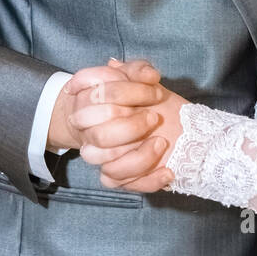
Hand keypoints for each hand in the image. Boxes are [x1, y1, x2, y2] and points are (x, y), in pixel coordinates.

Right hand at [65, 58, 187, 192]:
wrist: (153, 124)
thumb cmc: (143, 99)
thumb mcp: (141, 80)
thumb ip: (140, 71)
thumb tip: (148, 75)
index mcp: (89, 99)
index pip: (100, 94)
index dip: (129, 92)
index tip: (157, 91)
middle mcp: (88, 128)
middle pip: (100, 135)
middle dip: (131, 127)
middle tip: (155, 119)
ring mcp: (99, 154)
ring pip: (108, 163)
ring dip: (140, 156)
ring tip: (162, 143)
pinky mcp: (113, 176)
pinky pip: (121, 184)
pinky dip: (148, 179)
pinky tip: (168, 171)